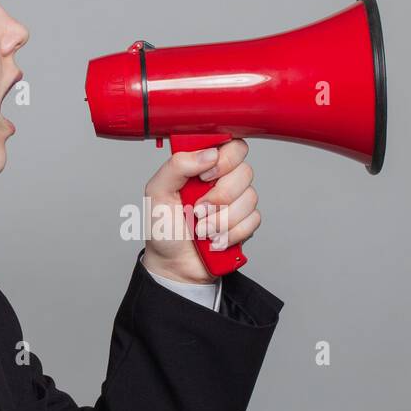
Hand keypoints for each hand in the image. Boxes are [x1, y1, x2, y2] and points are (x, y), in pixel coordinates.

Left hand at [141, 138, 261, 283]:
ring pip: (250, 198)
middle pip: (245, 172)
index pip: (231, 145)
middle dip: (221, 196)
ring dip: (222, 219)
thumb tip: (209, 153)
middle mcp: (222, 180)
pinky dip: (231, 233)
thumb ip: (177, 165)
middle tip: (198, 210)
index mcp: (202, 166)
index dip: (225, 159)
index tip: (205, 176)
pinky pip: (253, 220)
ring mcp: (235, 202)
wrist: (173, 264)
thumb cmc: (162, 228)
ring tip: (202, 230)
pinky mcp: (244, 223)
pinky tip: (214, 239)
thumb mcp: (157, 192)